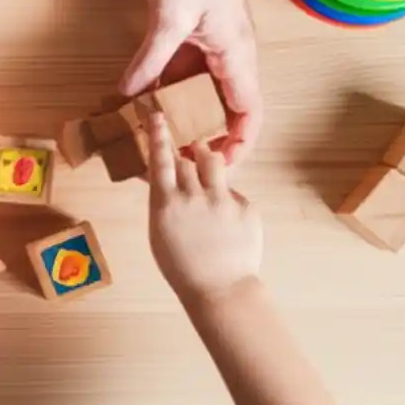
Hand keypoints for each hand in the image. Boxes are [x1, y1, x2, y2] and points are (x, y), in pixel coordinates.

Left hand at [122, 0, 262, 162]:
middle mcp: (229, 53)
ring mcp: (209, 42)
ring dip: (177, 112)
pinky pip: (178, 69)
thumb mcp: (168, 17)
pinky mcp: (189, 31)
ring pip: (196, 90)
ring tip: (152, 138)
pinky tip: (137, 100)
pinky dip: (161, 85)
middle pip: (222, 107)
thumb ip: (150, 60)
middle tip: (173, 159)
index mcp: (237, 54)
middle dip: (202, 135)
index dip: (238, 144)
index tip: (216, 167)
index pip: (248, 113)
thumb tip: (129, 95)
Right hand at [145, 110, 262, 302]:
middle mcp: (194, 197)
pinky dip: (227, 200)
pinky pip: (233, 193)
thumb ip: (163, 203)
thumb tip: (168, 181)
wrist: (220, 289)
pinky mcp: (246, 207)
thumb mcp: (159, 233)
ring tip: (206, 169)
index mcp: (166, 204)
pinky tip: (226, 223)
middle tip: (186, 153)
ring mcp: (222, 200)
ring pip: (214, 163)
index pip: (160, 160)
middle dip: (186, 154)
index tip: (158, 115)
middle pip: (188, 158)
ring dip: (207, 161)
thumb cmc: (181, 267)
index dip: (158, 135)